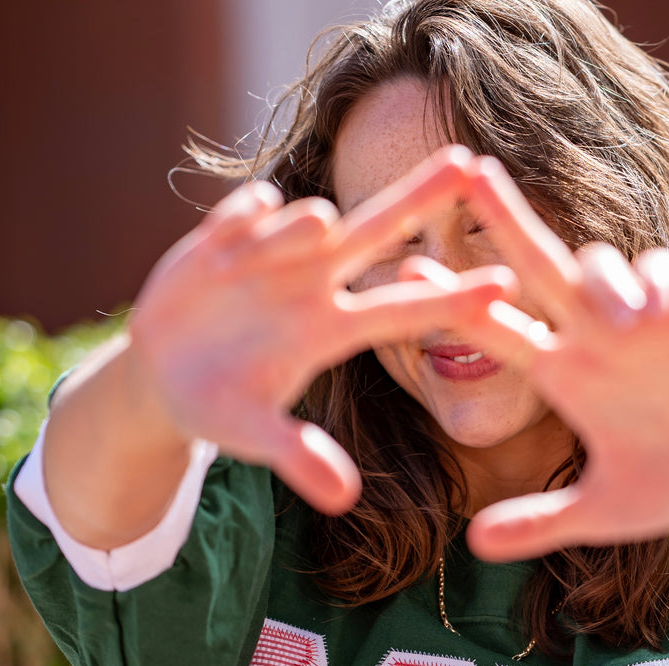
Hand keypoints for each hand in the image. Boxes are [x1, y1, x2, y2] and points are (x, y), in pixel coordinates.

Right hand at [127, 147, 512, 512]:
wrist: (159, 374)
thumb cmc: (221, 409)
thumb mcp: (254, 436)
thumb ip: (298, 457)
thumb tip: (342, 500)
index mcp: (330, 331)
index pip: (404, 312)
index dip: (452, 301)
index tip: (508, 286)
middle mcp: (314, 286)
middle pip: (379, 233)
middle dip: (421, 196)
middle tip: (471, 162)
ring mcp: (271, 256)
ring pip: (306, 224)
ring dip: (304, 230)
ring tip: (301, 238)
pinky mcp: (226, 234)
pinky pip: (246, 213)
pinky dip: (243, 221)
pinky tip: (225, 244)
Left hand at [431, 157, 668, 559]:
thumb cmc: (665, 488)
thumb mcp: (602, 511)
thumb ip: (541, 524)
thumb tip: (474, 546)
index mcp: (563, 377)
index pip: (500, 331)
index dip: (459, 303)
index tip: (410, 272)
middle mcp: (591, 338)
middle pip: (539, 267)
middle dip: (507, 220)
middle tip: (470, 173)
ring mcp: (637, 321)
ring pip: (600, 267)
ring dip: (600, 280)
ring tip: (626, 325)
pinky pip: (662, 276)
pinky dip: (655, 284)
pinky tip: (662, 307)